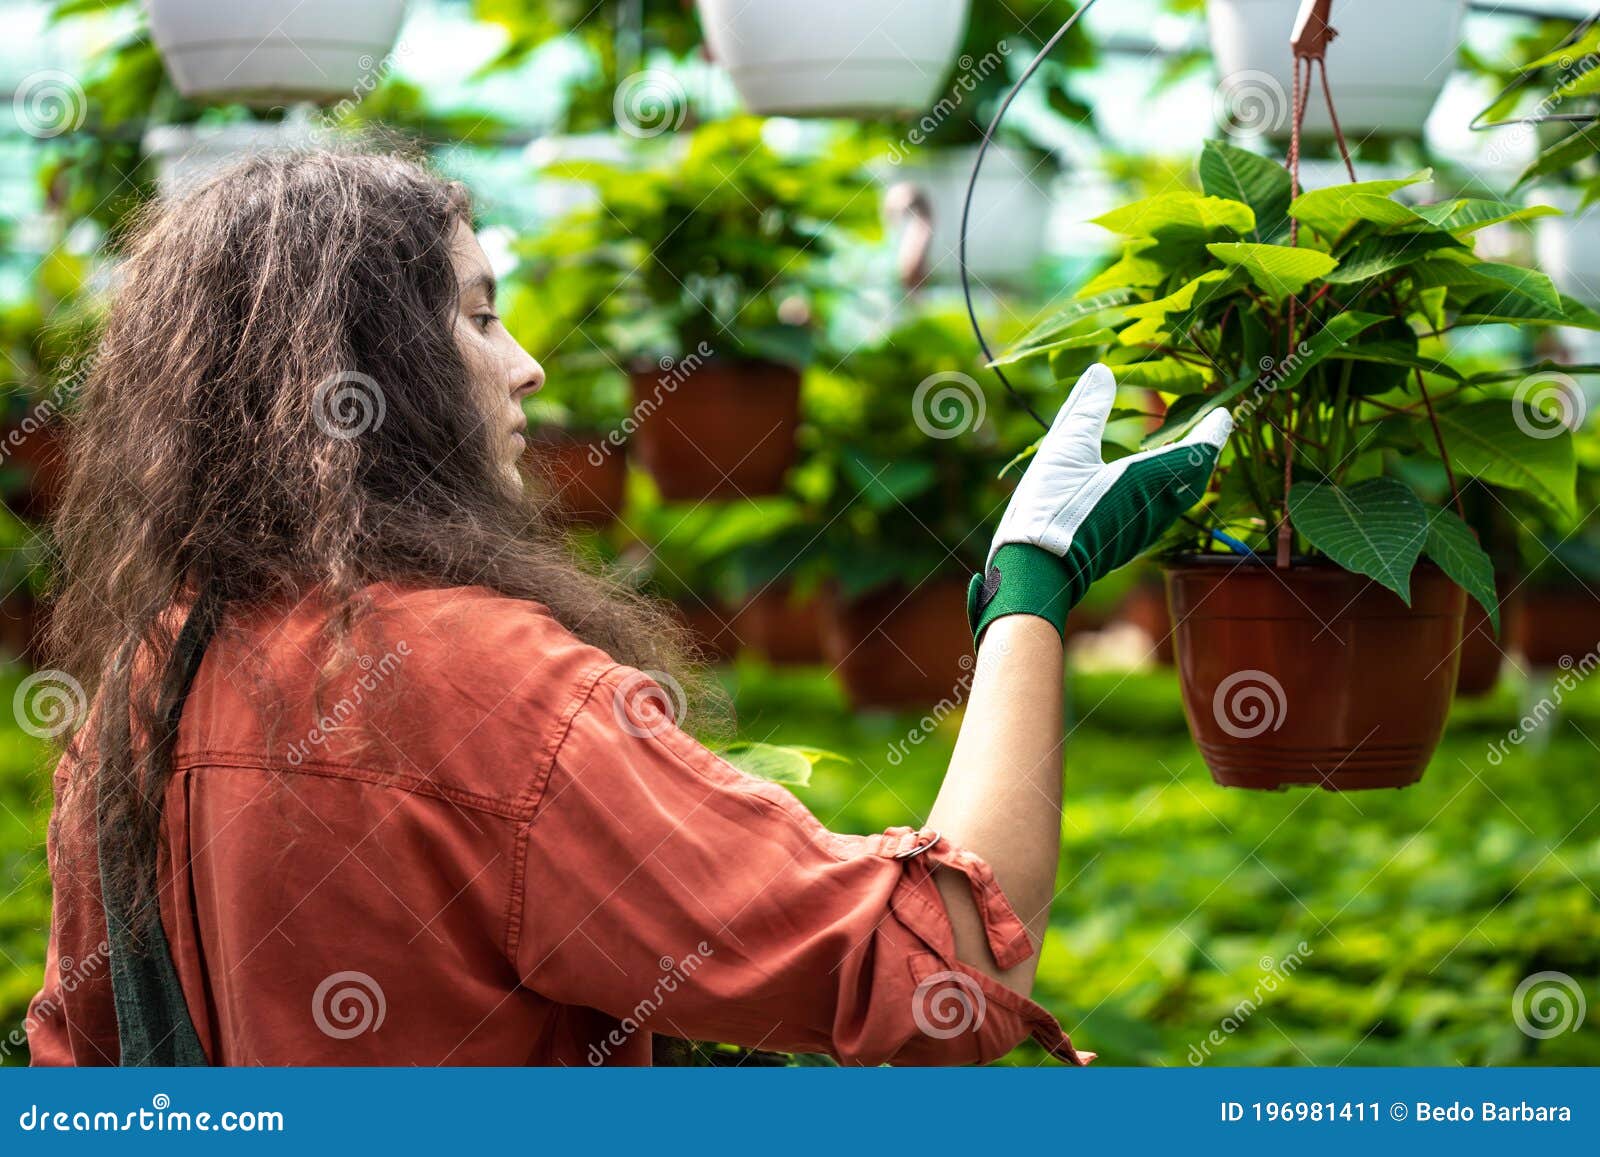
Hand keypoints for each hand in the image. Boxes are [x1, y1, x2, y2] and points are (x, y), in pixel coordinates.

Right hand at [968, 363, 1232, 643]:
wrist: (1036, 570)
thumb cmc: (1051, 507)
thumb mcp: (1064, 449)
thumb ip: (1087, 409)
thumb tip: (1102, 371)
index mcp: (1148, 480)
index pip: (1197, 452)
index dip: (1211, 431)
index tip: (1223, 414)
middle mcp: (1155, 507)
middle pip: (1193, 478)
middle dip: (1201, 454)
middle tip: (1207, 434)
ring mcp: (1142, 530)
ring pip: (1177, 497)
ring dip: (1184, 474)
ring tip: (1183, 455)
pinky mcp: (1125, 544)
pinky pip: (1158, 511)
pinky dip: (1162, 491)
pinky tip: (1147, 488)